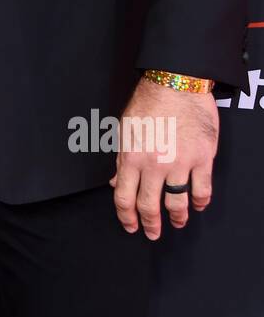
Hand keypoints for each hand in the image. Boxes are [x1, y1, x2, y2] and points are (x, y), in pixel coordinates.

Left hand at [109, 77, 218, 238]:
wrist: (176, 83)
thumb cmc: (148, 102)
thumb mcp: (125, 130)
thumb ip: (121, 159)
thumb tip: (114, 182)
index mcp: (131, 158)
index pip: (124, 197)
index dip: (126, 217)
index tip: (130, 226)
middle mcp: (154, 165)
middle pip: (149, 205)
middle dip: (150, 224)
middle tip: (152, 233)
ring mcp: (179, 163)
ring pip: (177, 203)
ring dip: (177, 217)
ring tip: (177, 223)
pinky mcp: (202, 158)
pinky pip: (202, 189)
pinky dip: (199, 202)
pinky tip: (197, 205)